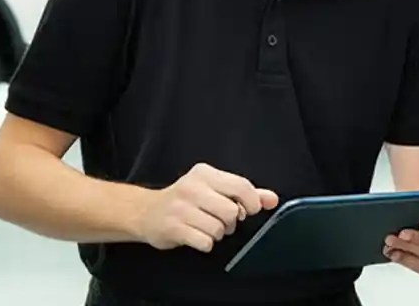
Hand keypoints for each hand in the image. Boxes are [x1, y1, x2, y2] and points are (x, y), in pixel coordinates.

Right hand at [134, 162, 278, 252]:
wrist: (145, 212)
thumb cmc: (186, 201)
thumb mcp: (214, 190)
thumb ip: (245, 194)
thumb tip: (272, 200)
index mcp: (205, 173)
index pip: (242, 186)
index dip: (251, 203)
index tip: (247, 211)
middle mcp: (192, 187)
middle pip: (231, 211)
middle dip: (230, 222)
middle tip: (220, 221)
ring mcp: (181, 208)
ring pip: (219, 228)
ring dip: (217, 234)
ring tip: (205, 227)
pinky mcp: (173, 227)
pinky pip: (204, 241)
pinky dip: (205, 243)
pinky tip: (196, 236)